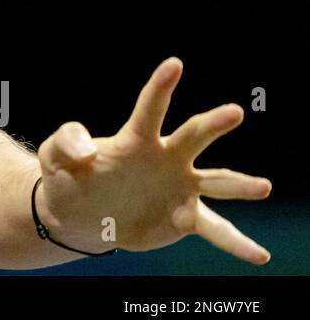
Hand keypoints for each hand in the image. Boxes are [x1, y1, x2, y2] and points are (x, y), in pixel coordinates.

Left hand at [35, 57, 271, 263]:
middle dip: (213, 124)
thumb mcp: (56, 155)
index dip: (160, 87)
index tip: (174, 64)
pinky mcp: (184, 219)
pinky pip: (215, 230)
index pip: (149, 108)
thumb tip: (87, 151)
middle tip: (235, 111)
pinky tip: (259, 255)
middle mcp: (167, 158)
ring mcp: (180, 188)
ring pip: (215, 182)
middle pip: (192, 136)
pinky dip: (236, 242)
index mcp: (137, 139)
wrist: (80, 215)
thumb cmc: (70, 175)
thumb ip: (66, 141)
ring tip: (262, 186)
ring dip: (239, 185)